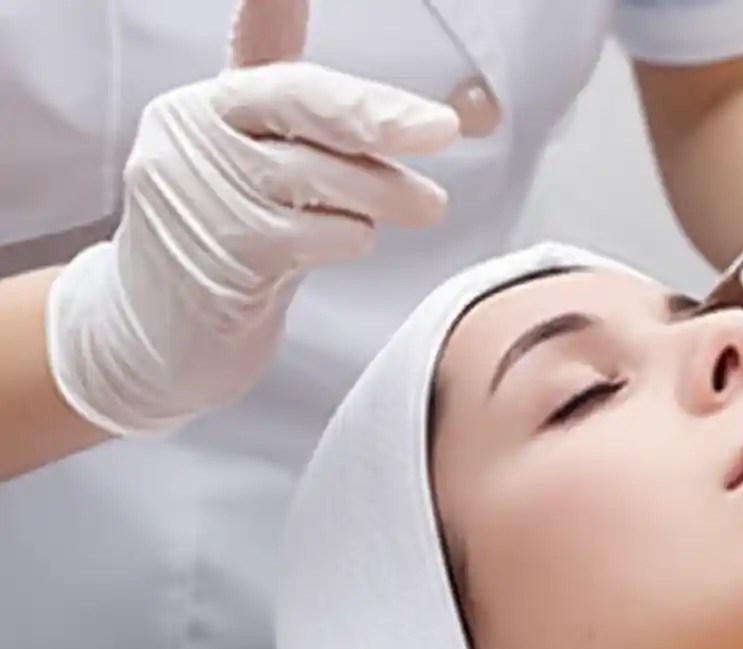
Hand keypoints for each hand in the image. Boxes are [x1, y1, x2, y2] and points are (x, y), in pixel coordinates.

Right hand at [46, 0, 458, 434]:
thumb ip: (282, 87)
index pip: (288, 76)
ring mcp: (197, 199)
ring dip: (385, 194)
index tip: (408, 86)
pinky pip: (312, 235)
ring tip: (422, 205)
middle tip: (441, 131)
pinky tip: (349, 238)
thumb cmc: (222, 235)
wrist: (157, 335)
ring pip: (319, 176)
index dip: (348, 74)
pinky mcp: (219, 258)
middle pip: (304, 111)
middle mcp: (188, 141)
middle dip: (380, 119)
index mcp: (202, 107)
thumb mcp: (249, 155)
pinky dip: (348, 235)